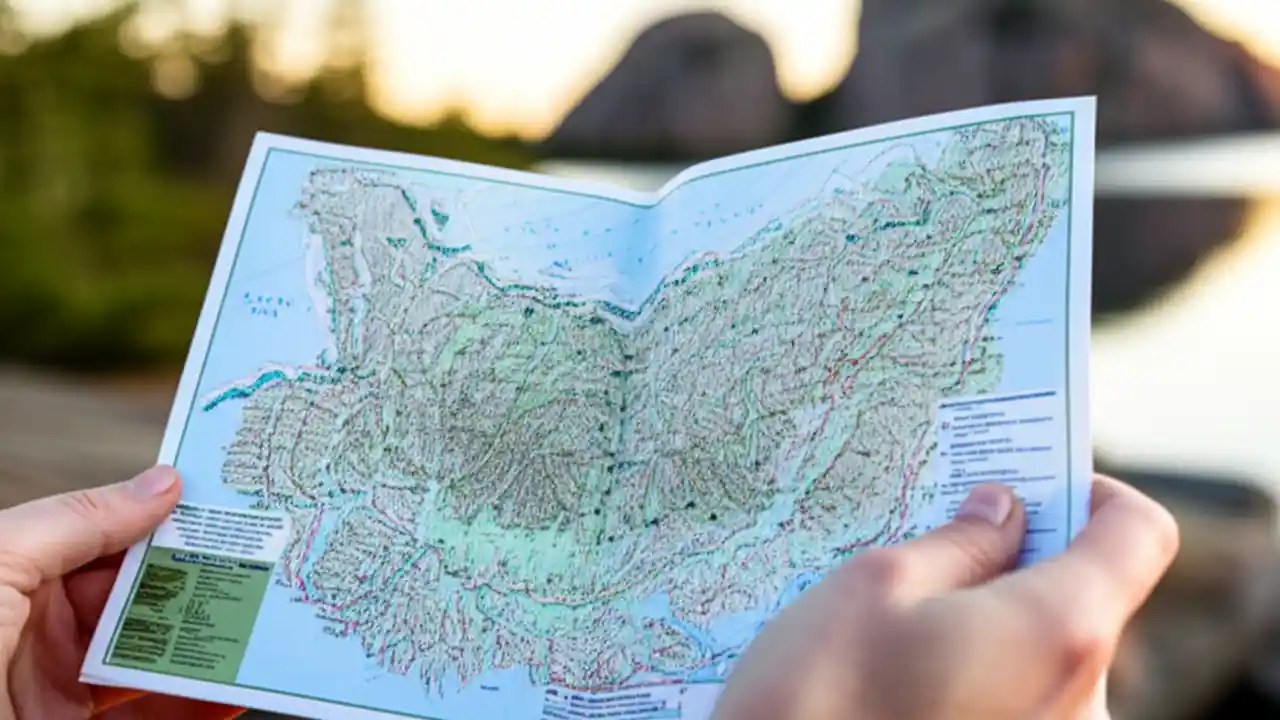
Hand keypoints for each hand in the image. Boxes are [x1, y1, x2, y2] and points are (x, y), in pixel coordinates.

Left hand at [0, 466, 242, 718]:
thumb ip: (79, 522)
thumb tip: (163, 484)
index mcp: (17, 574)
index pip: (111, 534)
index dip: (169, 519)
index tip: (230, 508)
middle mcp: (41, 627)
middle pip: (143, 595)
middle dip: (203, 582)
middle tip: (266, 567)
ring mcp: (61, 686)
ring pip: (155, 656)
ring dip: (210, 643)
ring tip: (262, 625)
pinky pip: (157, 714)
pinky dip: (201, 704)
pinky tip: (234, 690)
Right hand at [713, 475, 1178, 719]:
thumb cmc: (817, 697)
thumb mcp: (878, 584)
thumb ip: (959, 541)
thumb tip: (1001, 510)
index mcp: (1059, 631)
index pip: (1136, 537)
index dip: (1095, 493)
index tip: (1039, 478)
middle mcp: (1081, 700)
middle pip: (1089, 596)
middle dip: (1026, 556)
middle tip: (946, 532)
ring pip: (1049, 652)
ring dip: (995, 615)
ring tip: (907, 607)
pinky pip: (1022, 696)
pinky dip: (982, 666)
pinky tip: (908, 665)